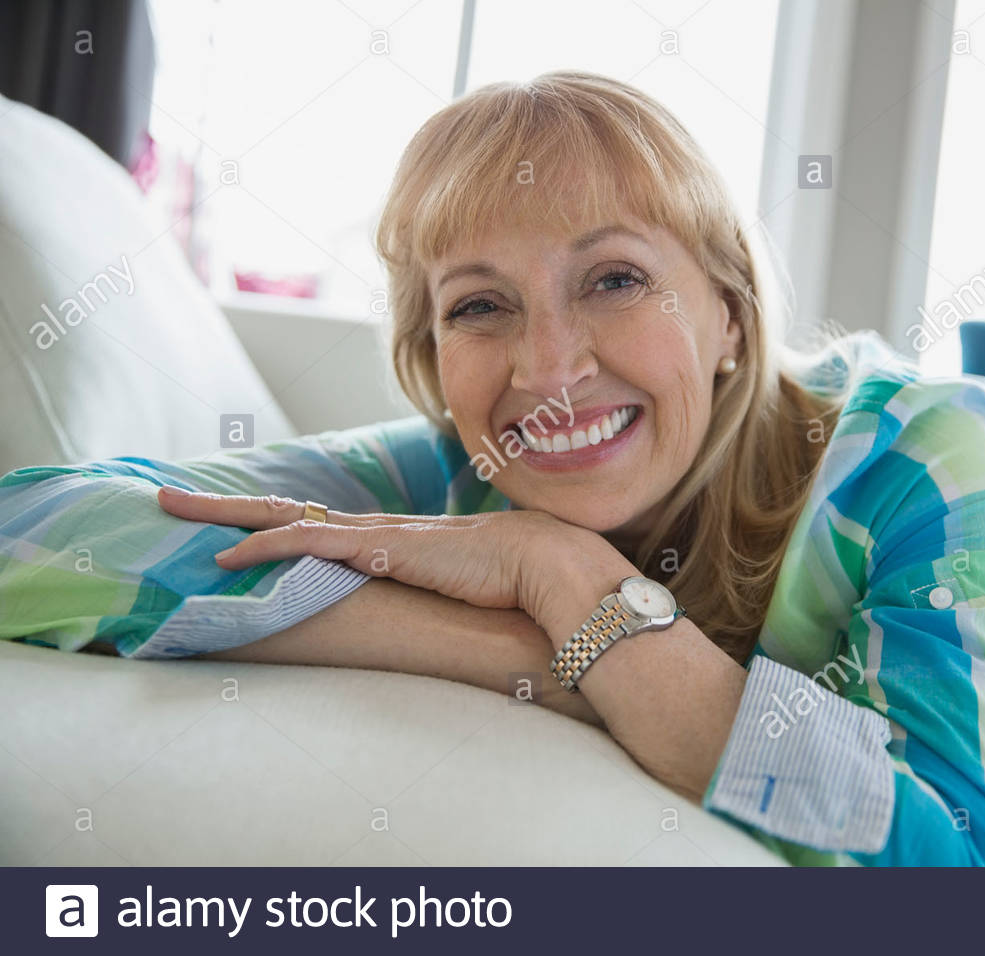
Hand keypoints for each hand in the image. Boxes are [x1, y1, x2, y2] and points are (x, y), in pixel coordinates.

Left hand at [155, 485, 583, 618]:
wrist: (545, 564)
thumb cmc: (518, 580)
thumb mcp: (466, 588)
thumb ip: (444, 594)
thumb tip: (445, 615)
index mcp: (392, 539)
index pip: (316, 522)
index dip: (272, 521)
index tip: (234, 522)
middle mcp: (373, 529)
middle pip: (285, 508)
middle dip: (224, 504)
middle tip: (169, 498)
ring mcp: (373, 536)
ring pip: (282, 516)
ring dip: (224, 514)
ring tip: (171, 511)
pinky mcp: (379, 550)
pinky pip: (308, 542)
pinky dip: (265, 545)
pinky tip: (228, 554)